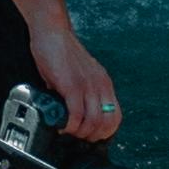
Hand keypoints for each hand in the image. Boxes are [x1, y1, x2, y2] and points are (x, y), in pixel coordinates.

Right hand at [31, 16, 120, 145]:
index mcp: (104, 84)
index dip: (104, 132)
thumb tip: (75, 115)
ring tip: (68, 130)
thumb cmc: (63, 53)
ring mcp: (87, 85)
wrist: (52, 32)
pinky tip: (62, 124)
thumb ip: (83, 93)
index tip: (90, 135)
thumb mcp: (82, 75)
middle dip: (91, 136)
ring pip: (92, 122)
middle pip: (106, 123)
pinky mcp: (71, 85)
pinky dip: (69, 125)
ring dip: (79, 132)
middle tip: (77, 136)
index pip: (115, 117)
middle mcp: (100, 85)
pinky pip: (76, 114)